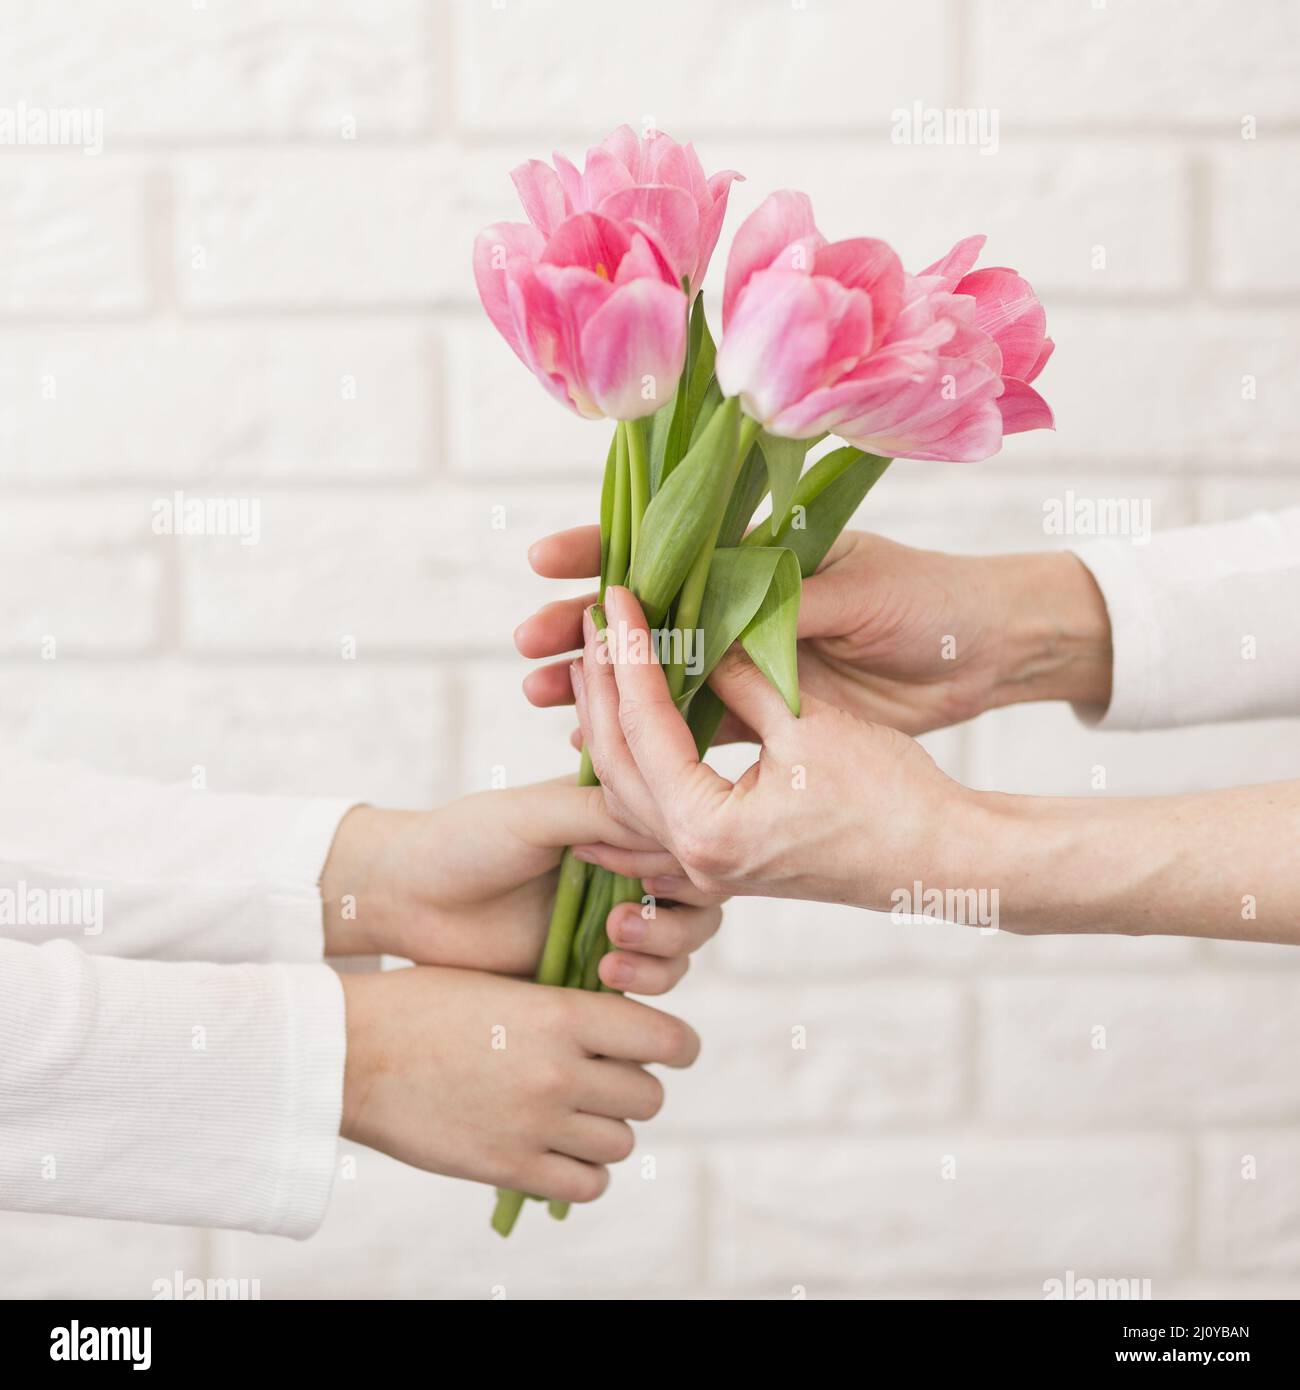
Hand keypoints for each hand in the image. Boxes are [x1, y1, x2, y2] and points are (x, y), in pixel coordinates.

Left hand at [320, 781, 722, 995]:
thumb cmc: (464, 841)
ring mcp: (615, 917)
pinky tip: (602, 975)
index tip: (645, 873)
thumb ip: (603, 813)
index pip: (687, 837)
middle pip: (700, 896)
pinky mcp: (596, 965)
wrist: (408, 900)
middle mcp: (628, 866)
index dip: (682, 859)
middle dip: (679, 916)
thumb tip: (673, 828)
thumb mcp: (534, 814)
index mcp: (618, 818)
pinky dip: (644, 981)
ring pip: (684, 942)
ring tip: (612, 954)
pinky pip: (650, 981)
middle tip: (624, 922)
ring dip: (664, 951)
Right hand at [340, 965, 698, 1202]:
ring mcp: (536, 1123)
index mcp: (563, 1013)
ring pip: (622, 1142)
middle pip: (649, 1095)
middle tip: (603, 1080)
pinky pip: (586, 1183)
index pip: (666, 1039)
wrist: (352, 1050)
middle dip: (633, 1088)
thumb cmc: (426, 1004)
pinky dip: (583, 1171)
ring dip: (606, 1130)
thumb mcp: (507, 983)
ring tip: (573, 1115)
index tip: (673, 1050)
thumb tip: (626, 1029)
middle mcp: (561, 1070)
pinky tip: (559, 1152)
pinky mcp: (508, 1167)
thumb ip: (568, 1008)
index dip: (678, 1047)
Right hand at [516, 526, 1112, 735]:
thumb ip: (779, 612)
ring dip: (605, 686)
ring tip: (545, 697)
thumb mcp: (851, 594)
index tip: (546, 562)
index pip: (664, 547)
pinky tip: (602, 743)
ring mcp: (751, 660)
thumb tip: (702, 630)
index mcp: (758, 555)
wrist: (987, 653)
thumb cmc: (930, 602)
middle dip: (585, 629)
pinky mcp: (770, 711)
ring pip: (660, 675)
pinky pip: (698, 723)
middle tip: (530, 645)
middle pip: (646, 616)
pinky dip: (653, 733)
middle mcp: (742, 605)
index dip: (603, 551)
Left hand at [568, 585, 981, 907]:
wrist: (944, 860)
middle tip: (592, 625)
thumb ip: (742, 679)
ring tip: (594, 671)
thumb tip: (696, 635)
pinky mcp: (727, 864)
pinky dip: (627, 780)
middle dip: (601, 689)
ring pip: (627, 797)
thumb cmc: (891, 798)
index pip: (643, 725)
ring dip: (606, 732)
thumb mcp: (809, 725)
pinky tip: (605, 757)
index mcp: (707, 827)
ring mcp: (708, 869)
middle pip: (617, 765)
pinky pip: (652, 823)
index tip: (615, 600)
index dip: (628, 654)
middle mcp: (695, 858)